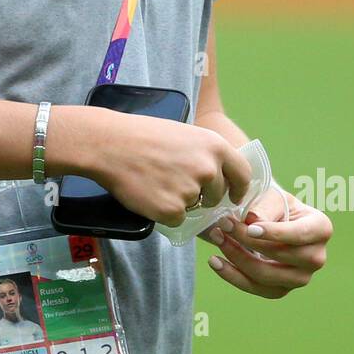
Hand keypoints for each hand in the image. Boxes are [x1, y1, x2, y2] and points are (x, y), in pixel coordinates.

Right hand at [86, 108, 252, 227]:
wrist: (110, 144)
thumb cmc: (142, 135)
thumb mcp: (184, 134)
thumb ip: (205, 154)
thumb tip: (216, 175)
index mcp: (214, 146)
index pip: (243, 174)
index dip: (238, 188)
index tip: (233, 196)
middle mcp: (208, 169)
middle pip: (217, 196)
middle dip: (203, 196)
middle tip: (176, 184)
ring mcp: (191, 191)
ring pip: (194, 207)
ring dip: (179, 202)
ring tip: (156, 181)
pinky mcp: (172, 210)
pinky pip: (176, 219)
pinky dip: (163, 212)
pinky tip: (148, 193)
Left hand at [198, 187, 332, 298]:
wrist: (268, 219)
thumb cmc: (274, 204)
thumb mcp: (271, 197)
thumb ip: (264, 206)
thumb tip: (252, 220)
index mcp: (321, 228)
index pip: (299, 234)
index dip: (275, 233)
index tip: (249, 228)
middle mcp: (316, 257)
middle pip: (282, 257)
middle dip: (248, 242)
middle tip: (222, 225)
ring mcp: (301, 277)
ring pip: (267, 277)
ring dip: (237, 258)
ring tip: (216, 239)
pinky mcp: (282, 289)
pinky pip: (257, 289)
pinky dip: (233, 276)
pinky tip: (215, 261)